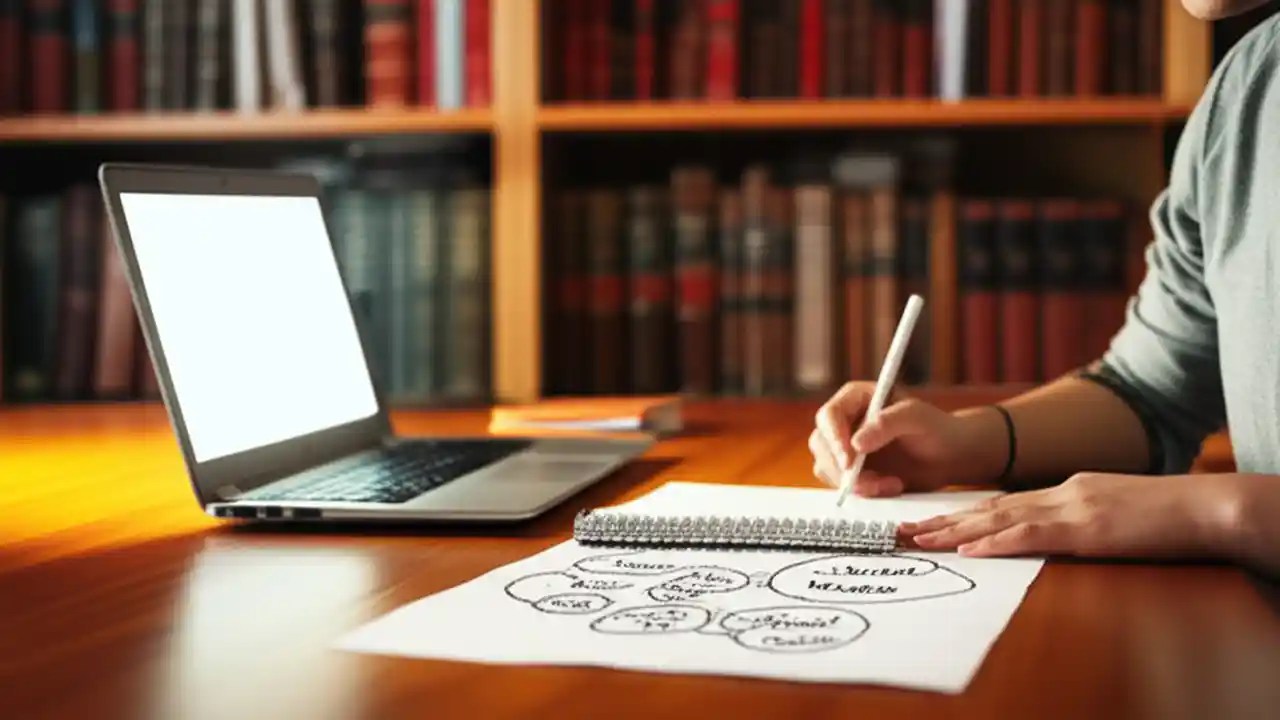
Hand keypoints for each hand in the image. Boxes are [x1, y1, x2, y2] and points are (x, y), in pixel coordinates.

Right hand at [808, 383, 1006, 497]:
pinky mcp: (851, 471)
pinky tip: (891, 486)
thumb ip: (887, 424)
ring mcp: (845, 447)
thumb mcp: (917, 418)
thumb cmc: (936, 429)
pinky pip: (842, 485)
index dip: (833, 439)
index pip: (829, 416)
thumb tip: (856, 444)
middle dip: (841, 468)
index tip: (849, 461)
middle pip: (821, 444)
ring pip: (827, 467)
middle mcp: (844, 421)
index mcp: (856, 398)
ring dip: (855, 483)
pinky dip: (863, 491)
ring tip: (892, 484)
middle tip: (869, 484)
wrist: (949, 456)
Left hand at [903, 472, 1251, 561]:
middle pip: (989, 506)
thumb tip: (1053, 529)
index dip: (963, 512)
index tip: (930, 521)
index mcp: (1065, 490)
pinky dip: (996, 542)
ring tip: (920, 539)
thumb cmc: (1163, 515)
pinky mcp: (1084, 528)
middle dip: (944, 519)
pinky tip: (969, 549)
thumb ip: (1077, 514)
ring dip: (955, 530)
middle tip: (904, 529)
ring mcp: (1070, 507)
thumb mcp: (1111, 509)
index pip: (1003, 502)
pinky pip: (1030, 534)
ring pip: (999, 517)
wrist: (1201, 506)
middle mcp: (1059, 493)